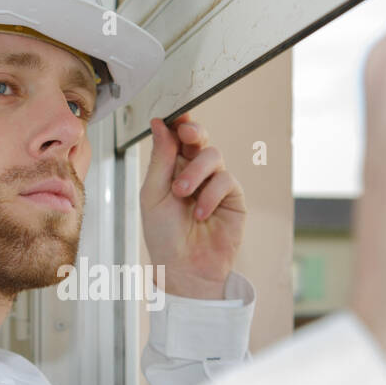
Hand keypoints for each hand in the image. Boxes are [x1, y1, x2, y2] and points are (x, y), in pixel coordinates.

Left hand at [141, 113, 247, 298]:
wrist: (183, 268)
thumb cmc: (164, 236)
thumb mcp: (153, 194)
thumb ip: (160, 158)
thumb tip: (160, 124)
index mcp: (171, 168)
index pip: (177, 136)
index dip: (178, 123)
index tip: (175, 116)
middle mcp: (194, 172)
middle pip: (199, 137)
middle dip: (194, 130)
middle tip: (186, 133)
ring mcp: (214, 183)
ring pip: (213, 155)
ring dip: (195, 172)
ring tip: (182, 194)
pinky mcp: (232, 197)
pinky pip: (226, 180)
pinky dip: (210, 194)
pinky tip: (200, 213)